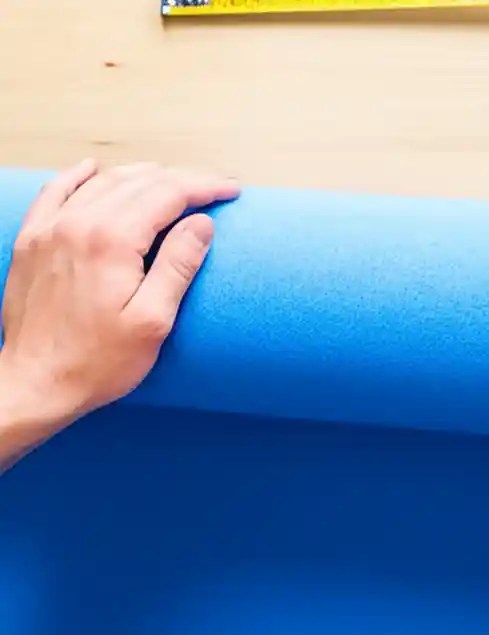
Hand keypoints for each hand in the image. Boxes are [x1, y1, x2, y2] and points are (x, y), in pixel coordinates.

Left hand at [0, 159, 238, 465]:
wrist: (34, 384)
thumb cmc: (96, 362)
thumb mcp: (152, 321)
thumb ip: (177, 266)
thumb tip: (201, 224)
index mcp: (111, 242)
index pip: (167, 194)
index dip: (204, 187)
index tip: (230, 190)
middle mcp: (77, 225)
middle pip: (138, 183)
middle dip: (180, 179)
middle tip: (212, 186)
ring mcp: (49, 231)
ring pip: (101, 183)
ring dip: (140, 175)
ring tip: (170, 179)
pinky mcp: (32, 243)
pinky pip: (55, 193)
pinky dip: (78, 177)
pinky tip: (92, 169)